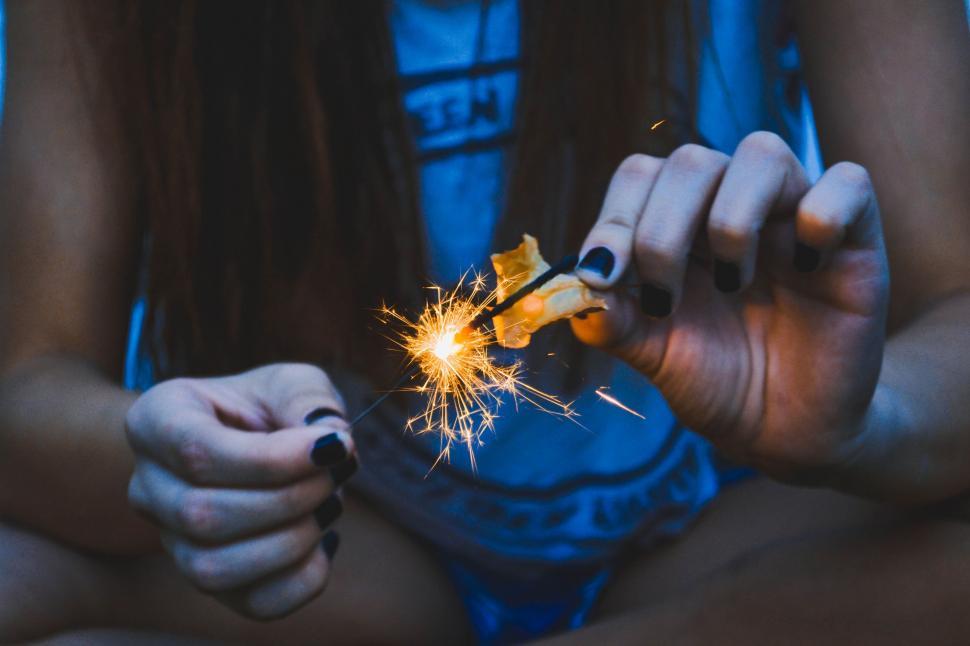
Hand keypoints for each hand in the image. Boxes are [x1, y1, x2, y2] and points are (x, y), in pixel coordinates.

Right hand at [126, 363, 357, 618]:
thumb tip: (329, 440)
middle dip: (290, 497)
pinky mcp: (210, 580)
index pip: (198, 453)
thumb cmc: (269, 406)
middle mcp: (148, 486)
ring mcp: (171, 541)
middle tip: (338, 469)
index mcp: (156, 420)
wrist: (256, 441)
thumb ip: (309, 400)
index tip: (334, 446)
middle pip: (203, 515)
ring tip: (330, 503)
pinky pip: (253, 603)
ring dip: (292, 540)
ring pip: (214, 569)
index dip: (274, 459)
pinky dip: (303, 579)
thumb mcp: (290, 382)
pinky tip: (324, 539)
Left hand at [573, 132, 889, 481]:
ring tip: (731, 283)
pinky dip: (822, 211)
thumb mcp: (654, 355)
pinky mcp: (854, 238)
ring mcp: (791, 216)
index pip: (639, 176)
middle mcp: (730, 206)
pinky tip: (804, 266)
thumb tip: (571, 289)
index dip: (614, 217)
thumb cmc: (716, 382)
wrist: (784, 431)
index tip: (603, 276)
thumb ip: (611, 321)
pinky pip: (848, 182)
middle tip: (661, 299)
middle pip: (690, 161)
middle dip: (661, 230)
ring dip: (730, 218)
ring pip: (761, 152)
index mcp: (676, 225)